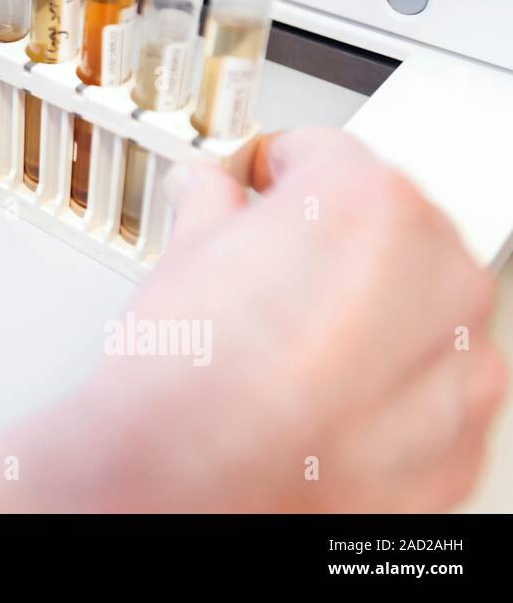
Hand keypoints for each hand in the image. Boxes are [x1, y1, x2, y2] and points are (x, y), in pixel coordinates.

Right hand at [0, 129, 504, 511]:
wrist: (180, 485)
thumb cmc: (184, 378)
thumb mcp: (182, 253)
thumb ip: (214, 204)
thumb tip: (210, 198)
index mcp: (369, 203)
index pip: (326, 155)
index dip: (277, 173)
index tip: (262, 189)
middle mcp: (436, 275)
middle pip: (388, 230)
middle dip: (332, 248)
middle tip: (266, 278)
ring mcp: (460, 366)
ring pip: (422, 315)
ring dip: (371, 322)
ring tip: (290, 349)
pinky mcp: (457, 442)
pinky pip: (433, 395)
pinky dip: (389, 395)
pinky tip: (319, 402)